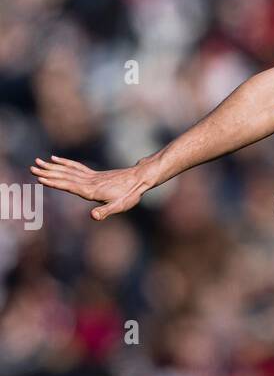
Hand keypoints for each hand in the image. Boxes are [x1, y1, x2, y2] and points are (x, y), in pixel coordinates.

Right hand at [30, 156, 149, 220]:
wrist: (139, 178)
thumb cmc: (130, 194)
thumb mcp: (119, 207)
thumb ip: (105, 212)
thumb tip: (92, 216)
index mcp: (91, 190)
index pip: (69, 186)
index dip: (54, 182)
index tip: (40, 178)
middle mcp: (88, 181)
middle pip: (64, 176)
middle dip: (47, 172)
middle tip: (32, 168)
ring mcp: (91, 176)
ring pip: (67, 170)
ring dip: (51, 166)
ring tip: (38, 162)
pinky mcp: (94, 174)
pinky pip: (76, 167)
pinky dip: (65, 163)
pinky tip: (56, 159)